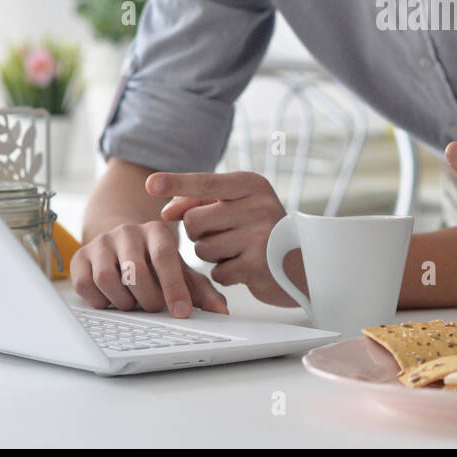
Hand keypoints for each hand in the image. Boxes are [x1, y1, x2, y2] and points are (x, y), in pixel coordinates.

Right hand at [70, 219, 227, 317]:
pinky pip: (84, 284)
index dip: (174, 288)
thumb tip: (221, 312)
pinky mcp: (79, 256)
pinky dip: (99, 300)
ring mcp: (101, 243)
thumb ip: (200, 290)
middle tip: (154, 307)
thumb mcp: (179, 271)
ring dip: (123, 301)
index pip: (165, 258)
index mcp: (156, 231)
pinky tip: (111, 300)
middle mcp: (127, 232)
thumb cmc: (154, 261)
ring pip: (107, 279)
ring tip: (133, 303)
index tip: (181, 313)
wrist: (120, 244)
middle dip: (147, 299)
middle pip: (135, 272)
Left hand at [148, 170, 300, 307]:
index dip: (175, 183)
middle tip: (226, 235)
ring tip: (240, 251)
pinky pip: (217, 272)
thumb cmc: (263, 231)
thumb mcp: (238, 206)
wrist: (306, 264)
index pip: (206, 183)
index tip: (150, 184)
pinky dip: (226, 274)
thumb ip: (200, 202)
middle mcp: (259, 206)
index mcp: (253, 185)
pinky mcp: (258, 265)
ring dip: (213, 255)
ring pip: (202, 248)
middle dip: (199, 234)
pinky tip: (246, 268)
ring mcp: (260, 236)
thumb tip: (165, 211)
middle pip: (194, 221)